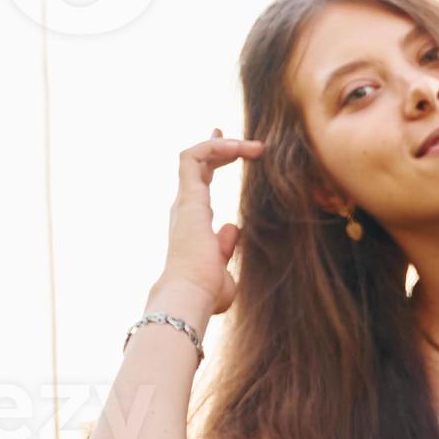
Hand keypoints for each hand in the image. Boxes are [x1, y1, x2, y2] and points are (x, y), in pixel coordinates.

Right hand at [154, 133, 264, 321]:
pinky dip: (213, 148)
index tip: (236, 149)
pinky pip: (192, 159)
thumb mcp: (223, 265)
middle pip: (197, 165)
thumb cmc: (207, 290)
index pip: (201, 182)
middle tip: (249, 143)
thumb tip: (231, 228)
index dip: (217, 162)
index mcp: (193, 222)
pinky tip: (237, 147)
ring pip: (194, 157)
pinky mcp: (188, 199)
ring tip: (254, 147)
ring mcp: (184, 202)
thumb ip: (226, 246)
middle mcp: (185, 208)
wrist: (191, 295)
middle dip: (222, 148)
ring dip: (224, 146)